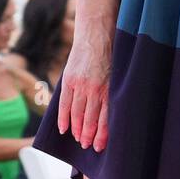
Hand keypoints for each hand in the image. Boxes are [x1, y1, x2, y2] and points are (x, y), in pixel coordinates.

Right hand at [56, 21, 113, 152]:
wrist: (96, 32)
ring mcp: (80, 85)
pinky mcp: (69, 80)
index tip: (99, 146)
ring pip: (76, 114)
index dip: (102, 134)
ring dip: (77, 129)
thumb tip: (110, 110)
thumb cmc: (111, 52)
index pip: (106, 117)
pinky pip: (63, 103)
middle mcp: (95, 88)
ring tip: (78, 140)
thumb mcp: (117, 71)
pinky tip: (63, 129)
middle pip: (90, 119)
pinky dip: (62, 118)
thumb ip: (111, 90)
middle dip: (89, 135)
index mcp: (109, 87)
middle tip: (87, 146)